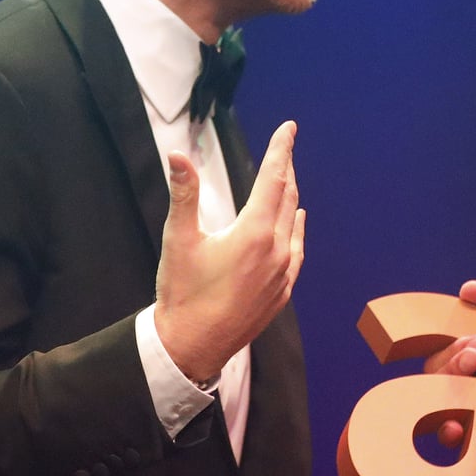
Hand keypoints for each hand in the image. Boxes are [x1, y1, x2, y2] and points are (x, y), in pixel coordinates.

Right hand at [154, 121, 305, 381]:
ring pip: (294, 224)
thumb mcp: (178, 239)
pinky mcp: (282, 293)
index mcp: (254, 233)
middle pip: (288, 198)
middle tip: (285, 148)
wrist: (192, 347)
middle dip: (286, 169)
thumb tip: (179, 155)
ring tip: (288, 180)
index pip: (273, 179)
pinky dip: (297, 230)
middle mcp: (276, 250)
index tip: (288, 128)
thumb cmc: (182, 293)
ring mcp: (283, 274)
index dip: (280, 150)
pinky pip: (297, 251)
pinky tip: (297, 224)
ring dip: (291, 198)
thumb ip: (183, 193)